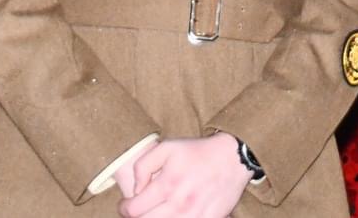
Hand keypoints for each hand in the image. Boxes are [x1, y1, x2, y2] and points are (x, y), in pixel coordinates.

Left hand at [115, 133, 248, 217]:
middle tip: (139, 209)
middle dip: (137, 217)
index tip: (126, 204)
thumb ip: (143, 165)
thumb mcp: (167, 147)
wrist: (233, 157)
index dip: (124, 208)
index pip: (134, 210)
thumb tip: (135, 189)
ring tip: (156, 211)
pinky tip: (174, 214)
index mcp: (168, 184)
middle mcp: (180, 203)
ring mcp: (195, 215)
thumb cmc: (198, 152)